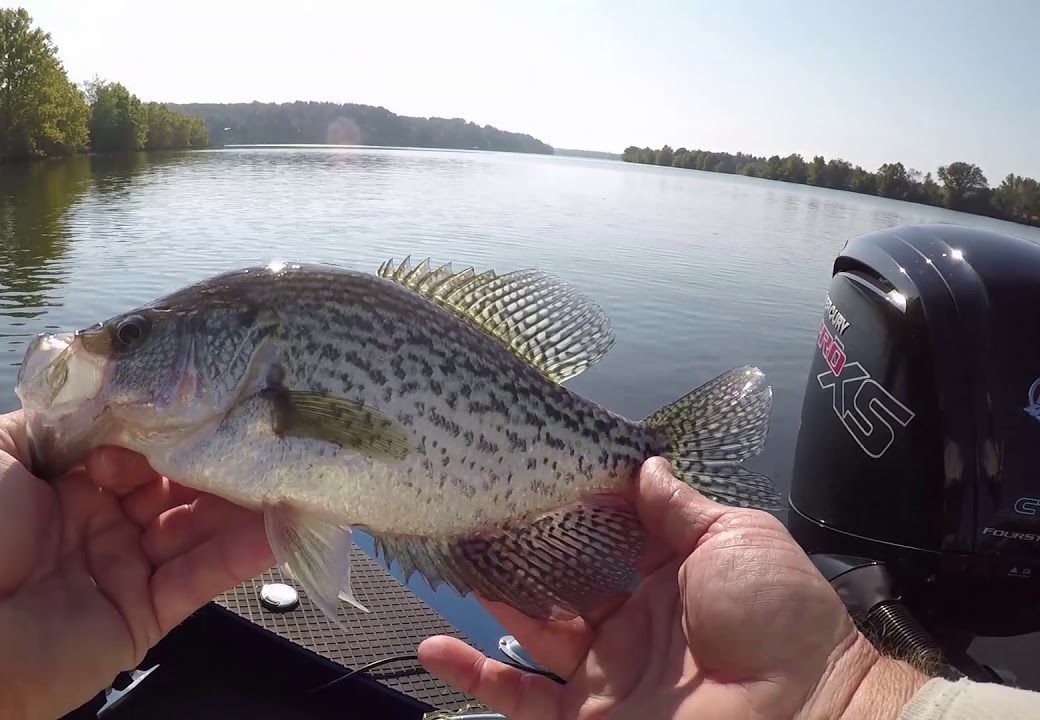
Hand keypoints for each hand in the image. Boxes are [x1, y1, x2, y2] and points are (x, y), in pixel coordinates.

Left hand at [0, 410, 273, 719]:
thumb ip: (55, 422)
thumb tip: (117, 398)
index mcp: (67, 476)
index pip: (137, 438)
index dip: (169, 417)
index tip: (209, 392)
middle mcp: (104, 516)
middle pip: (176, 478)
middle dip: (215, 451)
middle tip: (262, 422)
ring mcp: (127, 564)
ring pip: (198, 524)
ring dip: (241, 498)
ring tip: (287, 466)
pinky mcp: (145, 612)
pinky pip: (201, 578)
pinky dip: (243, 553)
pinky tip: (280, 524)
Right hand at [418, 457, 930, 718]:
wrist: (803, 712)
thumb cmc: (778, 619)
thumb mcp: (737, 539)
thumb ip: (680, 508)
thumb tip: (642, 463)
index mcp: (664, 575)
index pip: (599, 535)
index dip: (564, 507)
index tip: (524, 471)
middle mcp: (627, 621)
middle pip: (556, 580)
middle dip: (515, 548)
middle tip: (469, 510)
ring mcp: (602, 672)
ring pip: (528, 629)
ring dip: (488, 598)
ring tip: (446, 557)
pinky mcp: (583, 716)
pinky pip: (517, 696)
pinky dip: (473, 675)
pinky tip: (436, 646)